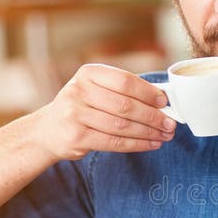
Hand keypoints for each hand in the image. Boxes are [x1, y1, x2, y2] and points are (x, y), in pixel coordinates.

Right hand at [33, 64, 175, 160]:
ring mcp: (75, 114)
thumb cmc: (81, 108)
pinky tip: (151, 144)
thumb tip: (161, 100)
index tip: (165, 102)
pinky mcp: (77, 137)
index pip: (125, 81)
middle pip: (126, 105)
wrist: (48, 130)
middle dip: (153, 116)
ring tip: (164, 135)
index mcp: (88, 74)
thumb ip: (123, 91)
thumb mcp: (95, 90)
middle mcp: (79, 91)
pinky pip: (115, 142)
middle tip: (170, 124)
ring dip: (148, 132)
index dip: (148, 93)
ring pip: (122, 126)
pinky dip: (137, 144)